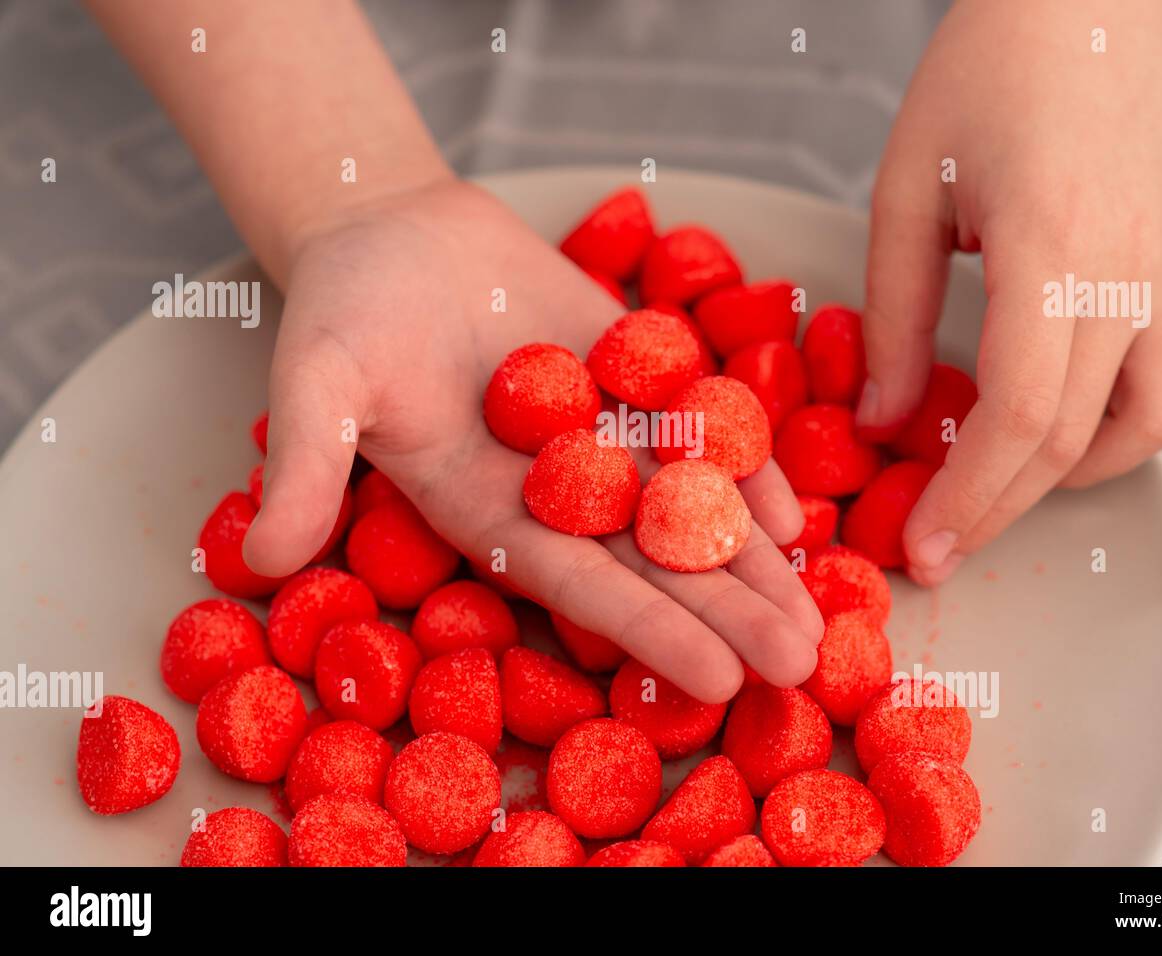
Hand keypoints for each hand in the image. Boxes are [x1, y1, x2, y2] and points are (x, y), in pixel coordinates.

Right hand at [242, 178, 821, 701]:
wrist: (399, 235)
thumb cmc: (348, 310)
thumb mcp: (317, 379)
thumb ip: (308, 464)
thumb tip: (262, 556)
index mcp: (489, 511)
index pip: (580, 585)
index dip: (648, 629)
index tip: (718, 680)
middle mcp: (556, 495)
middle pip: (654, 567)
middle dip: (728, 616)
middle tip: (803, 668)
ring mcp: (601, 445)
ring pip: (689, 516)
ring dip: (755, 566)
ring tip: (820, 615)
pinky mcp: (633, 388)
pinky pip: (700, 441)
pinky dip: (749, 477)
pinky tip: (802, 521)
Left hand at [857, 0, 1161, 584]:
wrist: (1090, 4)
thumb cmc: (986, 78)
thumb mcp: (905, 190)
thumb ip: (896, 317)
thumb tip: (887, 422)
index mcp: (1053, 248)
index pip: (1017, 418)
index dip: (966, 500)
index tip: (923, 550)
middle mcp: (1133, 271)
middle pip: (1072, 440)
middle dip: (999, 510)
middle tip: (943, 548)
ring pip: (1149, 426)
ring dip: (1071, 474)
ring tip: (1001, 483)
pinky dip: (1127, 426)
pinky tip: (1068, 422)